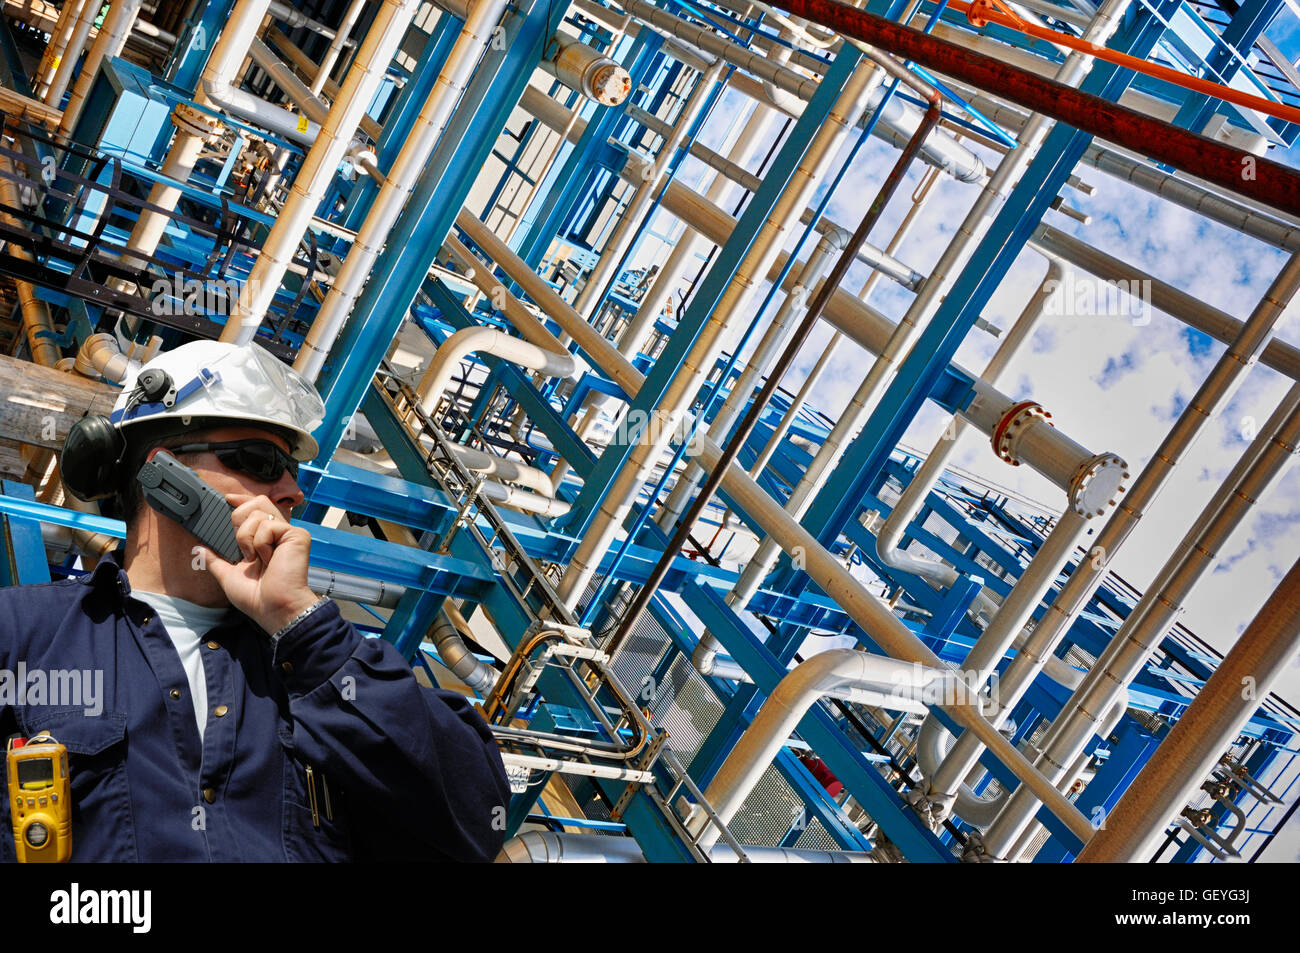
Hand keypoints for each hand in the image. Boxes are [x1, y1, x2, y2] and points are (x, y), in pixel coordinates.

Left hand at [198, 494, 318, 634]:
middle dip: (240, 520)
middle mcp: (277, 534)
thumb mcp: (228, 576)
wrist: (273, 607)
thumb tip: (199, 549)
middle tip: (242, 546)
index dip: (241, 500)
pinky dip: (261, 544)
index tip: (227, 499)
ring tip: (256, 558)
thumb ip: (215, 560)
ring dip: (247, 538)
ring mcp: (288, 533)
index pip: (255, 508)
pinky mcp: (297, 535)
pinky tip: (268, 559)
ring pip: (258, 513)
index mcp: (263, 540)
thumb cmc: (257, 597)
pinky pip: (268, 526)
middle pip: (257, 502)